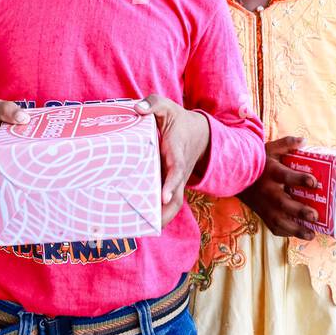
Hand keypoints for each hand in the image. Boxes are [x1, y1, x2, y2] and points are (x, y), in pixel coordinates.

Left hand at [133, 94, 209, 227]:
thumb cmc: (177, 119)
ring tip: (143, 231)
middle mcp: (178, 170)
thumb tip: (137, 108)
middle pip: (177, 197)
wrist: (198, 132)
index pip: (176, 171)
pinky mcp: (171, 184)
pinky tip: (139, 224)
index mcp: (177, 152)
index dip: (170, 184)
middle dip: (167, 212)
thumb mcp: (166, 106)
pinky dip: (157, 214)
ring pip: (173, 204)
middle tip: (153, 226)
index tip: (164, 197)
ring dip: (162, 219)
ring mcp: (176, 180)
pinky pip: (166, 202)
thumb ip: (153, 104)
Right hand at [239, 136, 320, 238]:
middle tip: (314, 215)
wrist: (235, 176)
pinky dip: (286, 233)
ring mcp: (264, 205)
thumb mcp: (269, 149)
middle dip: (299, 211)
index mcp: (271, 173)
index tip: (314, 183)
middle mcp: (267, 191)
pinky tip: (299, 234)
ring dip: (295, 229)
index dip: (299, 179)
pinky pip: (273, 227)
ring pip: (278, 220)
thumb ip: (286, 144)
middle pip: (282, 203)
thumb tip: (304, 140)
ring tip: (311, 234)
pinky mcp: (262, 214)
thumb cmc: (257, 162)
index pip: (285, 176)